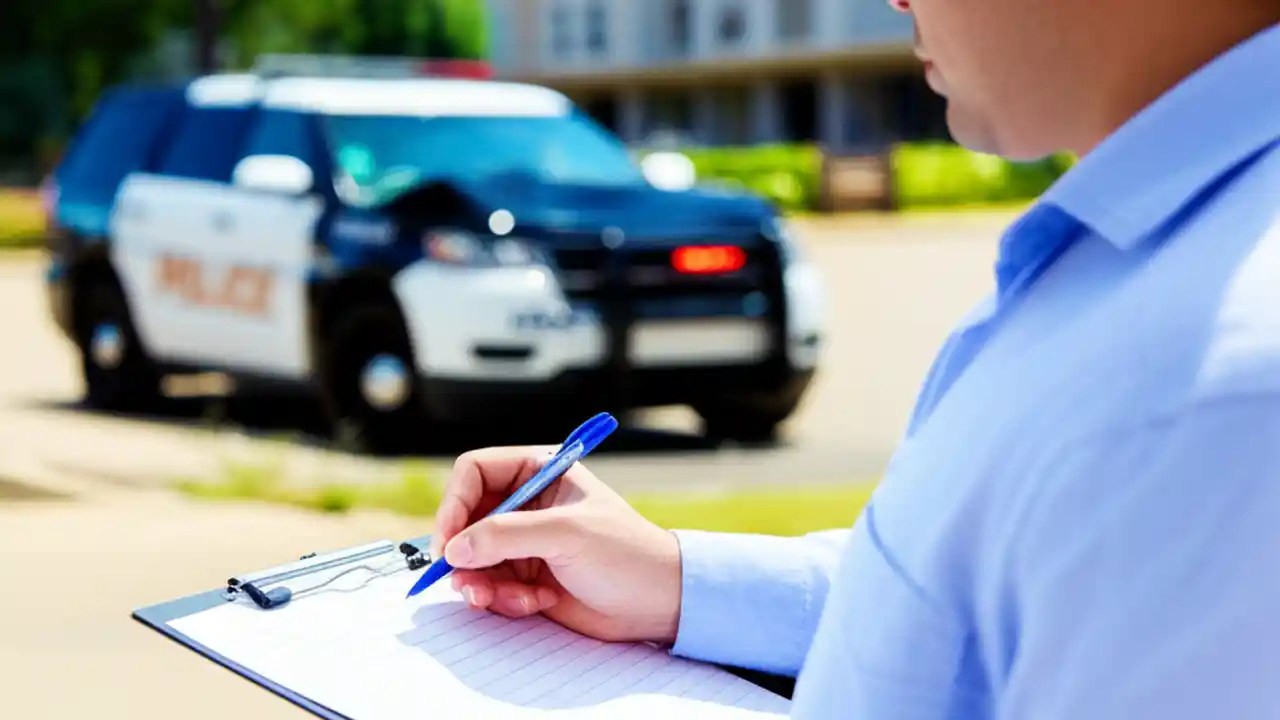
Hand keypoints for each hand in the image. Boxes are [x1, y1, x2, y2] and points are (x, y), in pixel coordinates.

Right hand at [430, 446, 681, 643]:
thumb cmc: (626, 554)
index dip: (455, 503)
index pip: (476, 472)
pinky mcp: (526, 577)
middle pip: (466, 518)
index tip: (449, 541)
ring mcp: (524, 542)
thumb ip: (507, 535)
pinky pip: (490, 585)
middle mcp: (527, 503)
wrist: (658, 603)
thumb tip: (455, 548)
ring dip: (481, 582)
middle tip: (466, 580)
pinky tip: (535, 604)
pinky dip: (501, 599)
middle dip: (464, 552)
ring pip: (473, 558)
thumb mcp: (567, 535)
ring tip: (504, 598)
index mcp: (541, 472)